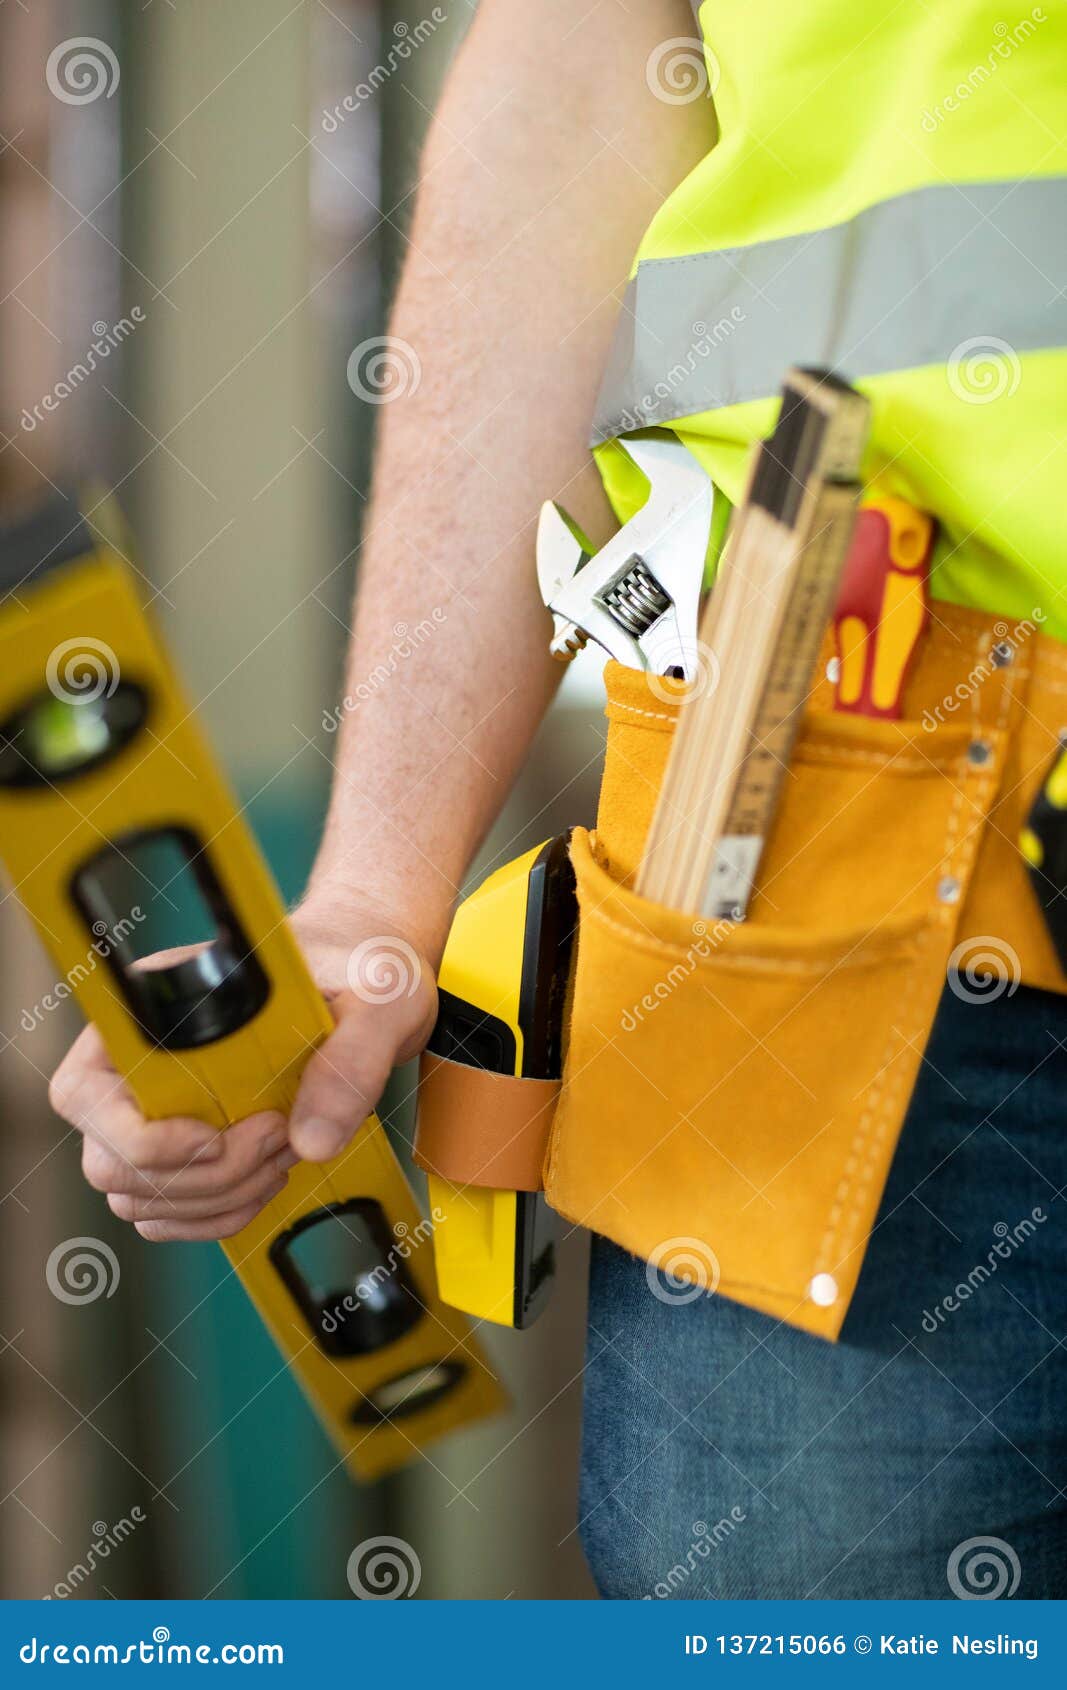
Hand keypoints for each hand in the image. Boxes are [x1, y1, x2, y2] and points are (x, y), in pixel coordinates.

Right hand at [48, 900, 437, 1240]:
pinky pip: (170, 1214)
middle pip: (111, 1162)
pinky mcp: (184, 1148)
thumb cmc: (356, 969)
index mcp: (154, 1007)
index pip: (83, 1089)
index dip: (137, 1135)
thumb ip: (351, 1057)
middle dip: (202, 1173)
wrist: (367, 982)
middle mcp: (137, 1062)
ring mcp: (154, 1111)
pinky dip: (221, 1213)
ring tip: (283, 1150)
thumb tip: (311, 1138)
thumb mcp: (376, 998)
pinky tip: (269, 1175)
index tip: (215, 1134)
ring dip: (217, 1197)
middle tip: (278, 1136)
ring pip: (139, 1199)